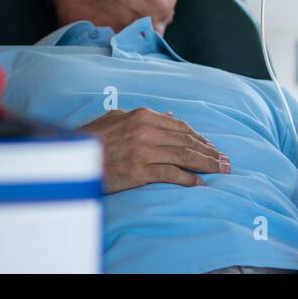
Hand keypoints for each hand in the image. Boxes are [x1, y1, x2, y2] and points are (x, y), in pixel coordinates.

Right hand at [80, 107, 228, 193]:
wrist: (71, 160)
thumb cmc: (90, 140)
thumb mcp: (115, 118)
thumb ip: (141, 116)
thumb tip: (169, 115)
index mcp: (142, 116)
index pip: (180, 127)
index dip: (200, 138)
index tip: (212, 146)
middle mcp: (146, 130)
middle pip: (187, 141)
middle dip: (210, 151)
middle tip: (226, 160)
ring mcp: (144, 150)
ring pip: (184, 156)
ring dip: (207, 164)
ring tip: (221, 170)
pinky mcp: (139, 170)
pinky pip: (171, 175)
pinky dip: (188, 179)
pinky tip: (199, 183)